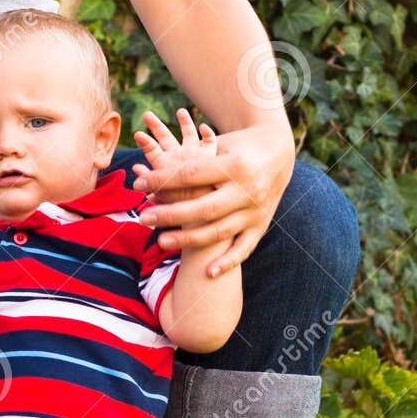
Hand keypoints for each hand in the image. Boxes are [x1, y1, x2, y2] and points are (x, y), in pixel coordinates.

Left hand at [133, 121, 295, 277]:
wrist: (278, 153)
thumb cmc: (238, 146)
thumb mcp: (218, 144)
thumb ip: (191, 158)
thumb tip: (154, 171)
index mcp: (234, 165)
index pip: (191, 175)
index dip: (162, 180)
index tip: (138, 183)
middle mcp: (247, 190)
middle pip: (203, 207)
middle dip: (170, 214)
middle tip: (143, 217)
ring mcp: (255, 210)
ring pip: (219, 231)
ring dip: (189, 239)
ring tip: (160, 241)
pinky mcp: (261, 225)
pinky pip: (245, 248)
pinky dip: (229, 262)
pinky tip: (208, 273)